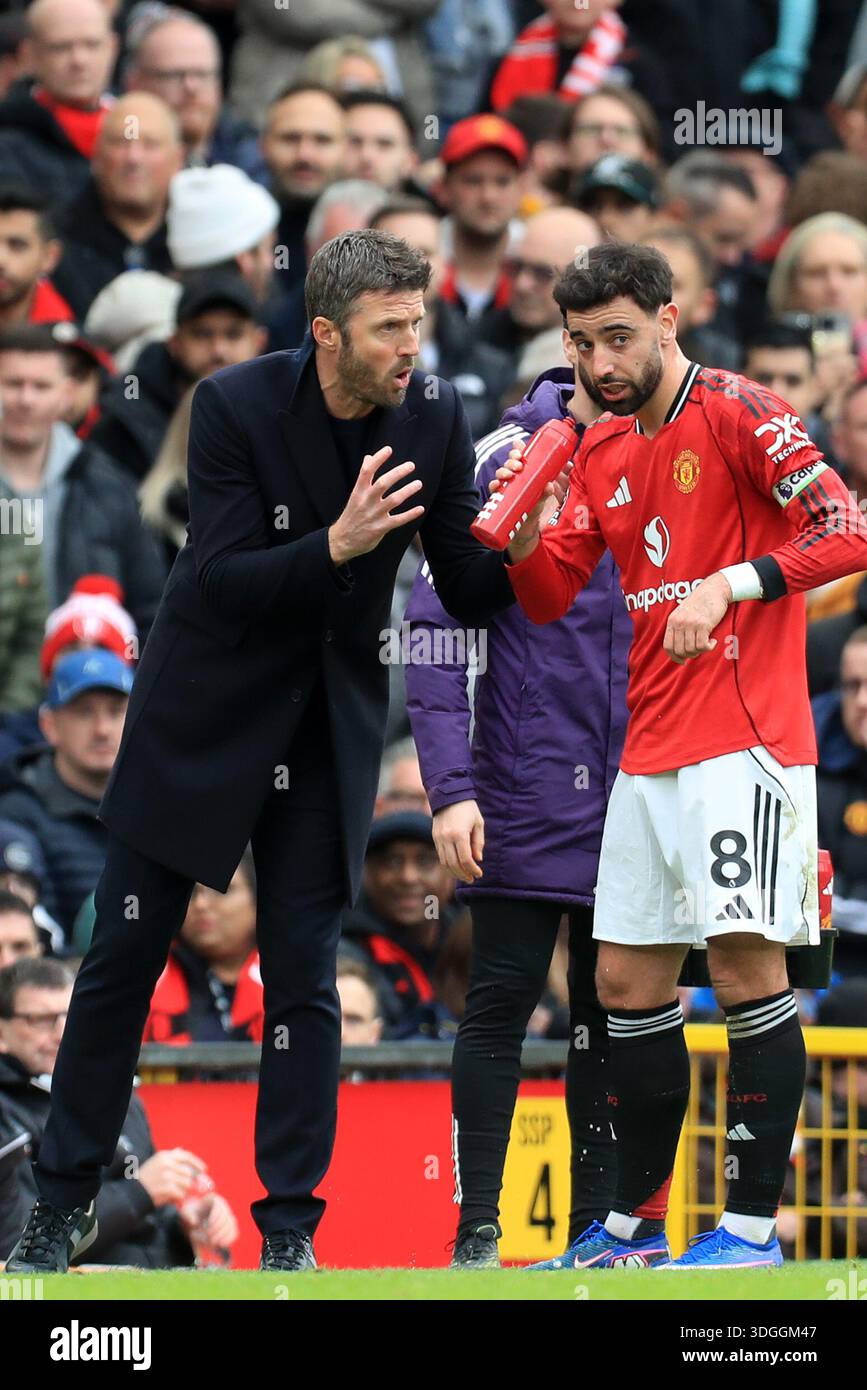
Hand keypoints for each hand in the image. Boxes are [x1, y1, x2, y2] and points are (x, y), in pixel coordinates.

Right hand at [137, 1149, 207, 1207]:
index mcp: (164, 1155)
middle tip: (181, 1189)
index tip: (204, 1169)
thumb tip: (185, 1156)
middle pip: (188, 1173)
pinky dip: (178, 1198)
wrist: (132, 1194)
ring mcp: (167, 1175)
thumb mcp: (156, 1164)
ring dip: (182, 1191)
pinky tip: (170, 1198)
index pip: (186, 1156)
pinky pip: (181, 1194)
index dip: (197, 1163)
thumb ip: (170, 1160)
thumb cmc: (146, 1180)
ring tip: (172, 1194)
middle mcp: (167, 1163)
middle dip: (187, 1182)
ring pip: (186, 1184)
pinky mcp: (167, 1187)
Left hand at [181, 1192, 238, 1248]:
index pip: (219, 1207)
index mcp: (214, 1199)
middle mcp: (223, 1206)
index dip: (214, 1220)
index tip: (207, 1230)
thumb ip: (188, 1215)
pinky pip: (234, 1232)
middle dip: (217, 1230)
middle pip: (226, 1218)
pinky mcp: (230, 1226)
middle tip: (209, 1239)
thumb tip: (194, 1222)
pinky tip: (220, 1244)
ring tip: (212, 1242)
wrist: (195, 1221)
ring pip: (231, 1225)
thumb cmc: (190, 1214)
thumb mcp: (186, 1212)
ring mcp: (228, 1216)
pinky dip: (229, 1239)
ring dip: (222, 1236)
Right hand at [328, 446, 424, 565]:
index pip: (367, 471)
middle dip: (398, 473)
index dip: (378, 459)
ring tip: (418, 483)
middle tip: (411, 465)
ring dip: (407, 490)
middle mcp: (366, 501)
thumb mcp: (354, 495)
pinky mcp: (380, 528)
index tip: (389, 449)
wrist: (341, 541)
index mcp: (358, 492)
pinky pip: (398, 520)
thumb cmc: (351, 515)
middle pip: (383, 483)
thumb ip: (363, 477)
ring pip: (393, 500)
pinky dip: (410, 514)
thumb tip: (368, 457)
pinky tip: (420, 508)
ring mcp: (374, 515)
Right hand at [433, 799, 483, 883]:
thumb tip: (478, 859)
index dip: (473, 869)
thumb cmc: (467, 807)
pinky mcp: (434, 837)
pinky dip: (448, 864)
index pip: (465, 859)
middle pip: (454, 864)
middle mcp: (446, 838)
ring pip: (445, 862)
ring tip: (464, 876)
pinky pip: (440, 856)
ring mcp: (438, 838)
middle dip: (463, 874)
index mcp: (459, 834)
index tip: (479, 874)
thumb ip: (478, 842)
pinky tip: (456, 867)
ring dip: (454, 872)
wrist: (448, 794)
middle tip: (472, 879)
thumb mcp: (478, 823)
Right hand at [490, 442, 566, 563]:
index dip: (516, 450)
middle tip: (519, 464)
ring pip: (500, 477)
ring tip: (510, 474)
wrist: (530, 533)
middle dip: (511, 461)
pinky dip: (494, 488)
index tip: (519, 447)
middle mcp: (513, 482)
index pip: (517, 458)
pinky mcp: (501, 504)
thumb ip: (559, 481)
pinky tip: (497, 486)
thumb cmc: (538, 510)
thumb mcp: (551, 495)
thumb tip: (568, 464)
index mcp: (524, 476)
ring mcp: (506, 493)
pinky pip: (494, 494)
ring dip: (503, 472)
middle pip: (508, 465)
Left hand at [663, 572, 731, 663]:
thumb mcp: (683, 613)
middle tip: (698, 651)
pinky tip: (713, 641)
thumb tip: (681, 650)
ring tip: (706, 644)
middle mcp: (679, 623)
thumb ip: (679, 628)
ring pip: (692, 649)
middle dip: (689, 655)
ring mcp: (691, 624)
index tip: (682, 661)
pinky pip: (703, 645)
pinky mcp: (703, 624)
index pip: (668, 646)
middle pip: (680, 650)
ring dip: (700, 651)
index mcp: (672, 621)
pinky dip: (709, 647)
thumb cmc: (700, 602)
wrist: (714, 589)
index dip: (674, 657)